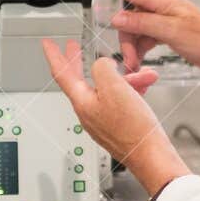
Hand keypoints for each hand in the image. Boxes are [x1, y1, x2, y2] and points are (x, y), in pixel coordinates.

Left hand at [42, 38, 189, 197]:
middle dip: (79, 62)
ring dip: (123, 77)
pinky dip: (130, 90)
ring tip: (143, 74)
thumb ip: (102, 68)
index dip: (54, 55)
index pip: (61, 74)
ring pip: (107, 90)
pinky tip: (143, 87)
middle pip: (80, 81)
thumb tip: (102, 64)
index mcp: (83, 102)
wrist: (151, 156)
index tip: (47, 44)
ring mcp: (102, 120)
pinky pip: (119, 101)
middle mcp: (89, 112)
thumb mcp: (115, 87)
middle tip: (74, 48)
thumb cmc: (133, 129)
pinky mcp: (116, 126)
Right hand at [94, 0, 199, 101]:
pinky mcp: (165, 31)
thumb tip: (118, 18)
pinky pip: (143, 37)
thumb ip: (143, 24)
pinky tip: (140, 60)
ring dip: (131, 47)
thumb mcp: (172, 32)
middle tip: (127, 56)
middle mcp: (160, 7)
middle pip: (128, 14)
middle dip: (123, 36)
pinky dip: (139, 49)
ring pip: (134, 29)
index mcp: (162, 0)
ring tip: (135, 63)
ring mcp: (162, 19)